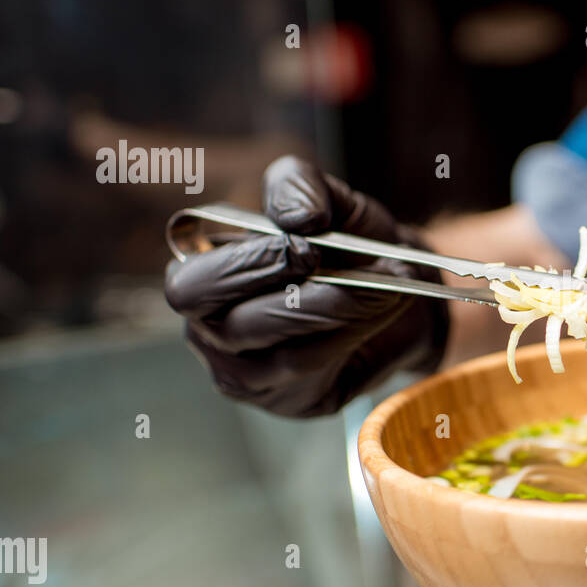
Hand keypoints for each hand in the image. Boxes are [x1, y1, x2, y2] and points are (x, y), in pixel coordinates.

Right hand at [165, 155, 448, 416]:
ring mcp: (246, 377)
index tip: (307, 248)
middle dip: (298, 300)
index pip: (193, 288)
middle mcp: (209, 334)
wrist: (394, 286)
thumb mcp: (323, 197)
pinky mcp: (291, 400)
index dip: (247, 268)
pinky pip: (323, 375)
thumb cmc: (343, 242)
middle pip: (233, 329)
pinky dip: (359, 336)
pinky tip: (386, 309)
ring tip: (390, 282)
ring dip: (347, 314)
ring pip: (290, 355)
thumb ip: (298, 185)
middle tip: (353, 272)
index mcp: (199, 278)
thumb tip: (297, 218)